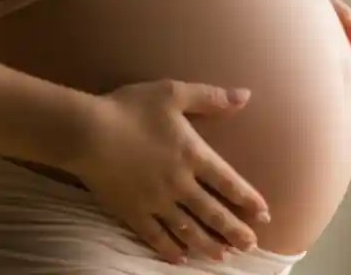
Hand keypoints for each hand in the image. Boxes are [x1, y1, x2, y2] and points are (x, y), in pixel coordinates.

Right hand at [72, 80, 270, 264]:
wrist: (87, 132)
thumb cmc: (130, 109)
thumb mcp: (173, 93)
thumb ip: (210, 97)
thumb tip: (246, 96)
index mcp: (193, 155)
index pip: (228, 182)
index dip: (248, 199)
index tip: (263, 214)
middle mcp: (179, 183)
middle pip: (213, 212)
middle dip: (234, 230)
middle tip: (250, 245)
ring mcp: (156, 201)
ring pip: (188, 229)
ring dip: (207, 244)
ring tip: (222, 256)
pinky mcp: (132, 212)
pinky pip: (155, 236)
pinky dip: (168, 248)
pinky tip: (179, 257)